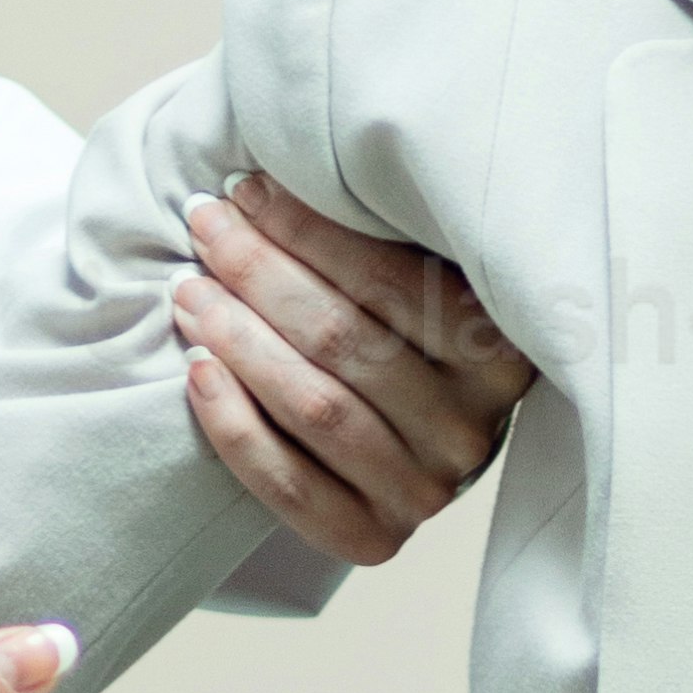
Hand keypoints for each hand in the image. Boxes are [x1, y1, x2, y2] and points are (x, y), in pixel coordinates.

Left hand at [172, 174, 529, 562]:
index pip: (398, 282)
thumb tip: (294, 153)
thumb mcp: (424, 274)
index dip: (310, 229)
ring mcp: (428, 490)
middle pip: (347, 341)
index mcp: (505, 352)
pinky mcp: (375, 539)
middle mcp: (475, 428)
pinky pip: (291, 487)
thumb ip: (392, 231)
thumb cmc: (402, 332)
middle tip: (205, 225)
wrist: (402, 442)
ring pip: (317, 408)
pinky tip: (197, 370)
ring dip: (239, 340)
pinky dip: (235, 426)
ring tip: (187, 289)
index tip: (246, 188)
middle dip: (260, 273)